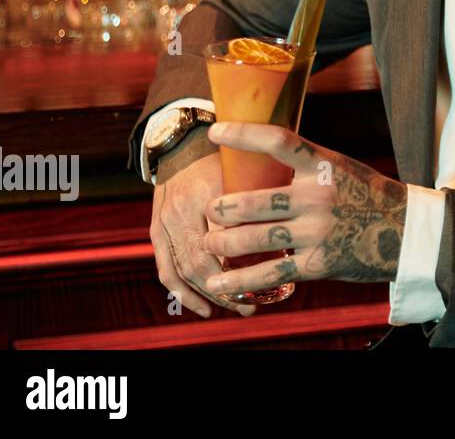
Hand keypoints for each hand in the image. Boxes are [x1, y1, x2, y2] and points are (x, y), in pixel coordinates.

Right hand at [150, 148, 256, 317]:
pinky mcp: (156, 230)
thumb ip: (264, 194)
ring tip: (232, 308)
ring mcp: (165, 221)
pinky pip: (165, 268)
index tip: (270, 278)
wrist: (181, 145)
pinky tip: (200, 307)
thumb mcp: (246, 169)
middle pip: (204, 260)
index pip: (227, 235)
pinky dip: (181, 292)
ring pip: (183, 270)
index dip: (245, 261)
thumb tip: (297, 222)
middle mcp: (183, 209)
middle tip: (252, 304)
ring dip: (207, 295)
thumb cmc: (223, 158)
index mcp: (210, 193)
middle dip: (227, 287)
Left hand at [201, 122, 407, 296]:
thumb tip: (265, 156)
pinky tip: (219, 282)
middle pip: (255, 200)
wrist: (408, 234)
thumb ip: (307, 166)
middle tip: (208, 211)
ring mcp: (317, 232)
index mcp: (324, 166)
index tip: (215, 132)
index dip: (243, 135)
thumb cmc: (371, 196)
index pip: (278, 142)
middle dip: (221, 209)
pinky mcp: (318, 264)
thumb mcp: (343, 169)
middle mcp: (318, 197)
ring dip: (224, 242)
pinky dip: (241, 279)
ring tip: (210, 242)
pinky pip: (271, 272)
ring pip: (255, 238)